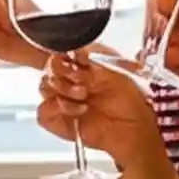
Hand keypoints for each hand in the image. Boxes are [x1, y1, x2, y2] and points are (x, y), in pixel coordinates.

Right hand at [37, 52, 159, 164]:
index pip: (61, 52)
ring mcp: (62, 100)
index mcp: (81, 65)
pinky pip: (43, 112)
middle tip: (81, 78)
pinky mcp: (58, 121)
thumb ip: (93, 62)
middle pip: (49, 68)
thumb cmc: (131, 99)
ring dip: (63, 88)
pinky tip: (79, 110)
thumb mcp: (117, 70)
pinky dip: (58, 108)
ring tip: (83, 94)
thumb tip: (77, 54)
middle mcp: (69, 81)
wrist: (135, 126)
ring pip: (44, 86)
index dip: (66, 53)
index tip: (80, 57)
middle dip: (63, 71)